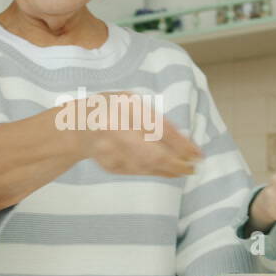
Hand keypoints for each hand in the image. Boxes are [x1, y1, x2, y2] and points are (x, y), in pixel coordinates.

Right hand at [77, 91, 202, 177]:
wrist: (77, 124)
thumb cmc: (112, 108)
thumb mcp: (134, 103)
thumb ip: (154, 119)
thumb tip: (184, 144)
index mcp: (125, 107)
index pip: (159, 129)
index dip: (181, 145)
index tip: (198, 154)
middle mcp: (115, 128)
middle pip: (152, 154)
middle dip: (176, 164)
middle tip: (192, 168)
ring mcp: (109, 150)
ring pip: (146, 166)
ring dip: (168, 171)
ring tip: (184, 171)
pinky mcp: (108, 165)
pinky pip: (137, 171)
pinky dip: (155, 172)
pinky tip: (168, 172)